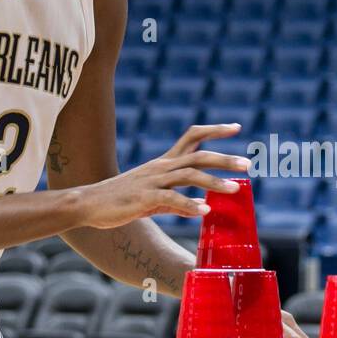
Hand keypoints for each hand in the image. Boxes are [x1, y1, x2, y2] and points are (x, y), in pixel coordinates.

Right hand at [76, 124, 247, 228]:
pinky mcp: (143, 198)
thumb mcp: (154, 198)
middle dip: (224, 158)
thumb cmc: (121, 200)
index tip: (236, 127)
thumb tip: (201, 208)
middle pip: (198, 156)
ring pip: (189, 175)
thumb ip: (177, 201)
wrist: (88, 203)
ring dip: (213, 181)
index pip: (192, 137)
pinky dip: (190, 205)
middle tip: (248, 164)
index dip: (214, 130)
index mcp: (164, 163)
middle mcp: (161, 167)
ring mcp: (152, 182)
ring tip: (234, 188)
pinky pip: (171, 200)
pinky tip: (205, 210)